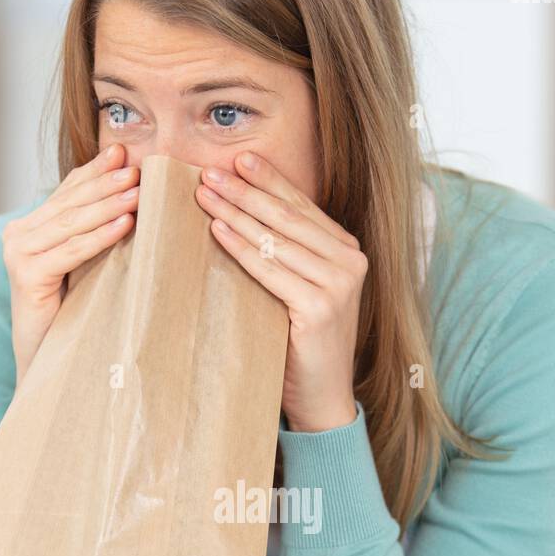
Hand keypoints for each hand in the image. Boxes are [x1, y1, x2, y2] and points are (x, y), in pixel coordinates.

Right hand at [2, 144, 140, 384]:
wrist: (45, 361)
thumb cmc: (68, 317)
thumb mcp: (82, 267)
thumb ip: (91, 235)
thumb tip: (132, 202)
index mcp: (30, 228)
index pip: (67, 191)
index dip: (95, 171)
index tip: (123, 152)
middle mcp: (18, 235)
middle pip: (70, 202)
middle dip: (105, 183)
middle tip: (137, 167)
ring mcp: (19, 254)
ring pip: (72, 223)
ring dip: (108, 204)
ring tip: (138, 190)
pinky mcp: (26, 276)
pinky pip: (71, 251)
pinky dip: (100, 236)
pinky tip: (125, 224)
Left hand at [195, 153, 365, 431]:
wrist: (322, 396)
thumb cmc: (301, 344)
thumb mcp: (300, 289)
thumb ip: (286, 253)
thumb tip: (241, 209)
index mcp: (347, 251)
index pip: (301, 206)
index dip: (268, 180)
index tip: (237, 159)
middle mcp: (350, 262)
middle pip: (287, 217)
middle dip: (245, 191)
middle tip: (208, 172)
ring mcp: (339, 285)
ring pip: (276, 239)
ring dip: (237, 213)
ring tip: (204, 195)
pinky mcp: (321, 308)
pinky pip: (270, 270)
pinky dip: (242, 248)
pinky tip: (218, 231)